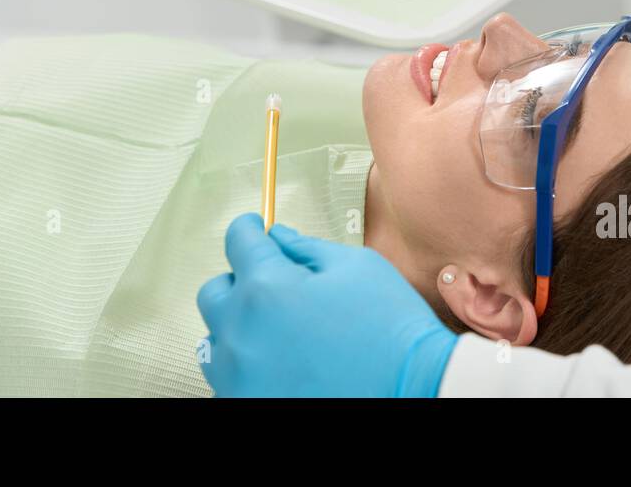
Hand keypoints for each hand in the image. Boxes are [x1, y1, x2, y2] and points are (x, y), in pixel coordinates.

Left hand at [197, 214, 458, 396]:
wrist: (415, 391)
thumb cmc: (391, 331)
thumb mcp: (357, 267)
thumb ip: (307, 248)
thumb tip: (278, 238)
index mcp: (267, 288)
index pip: (237, 241)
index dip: (250, 228)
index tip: (255, 229)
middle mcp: (242, 333)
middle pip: (215, 291)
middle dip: (240, 280)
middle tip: (273, 286)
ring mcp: (240, 377)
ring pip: (217, 339)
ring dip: (240, 326)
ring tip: (279, 332)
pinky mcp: (246, 403)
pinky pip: (228, 378)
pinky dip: (246, 366)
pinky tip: (280, 362)